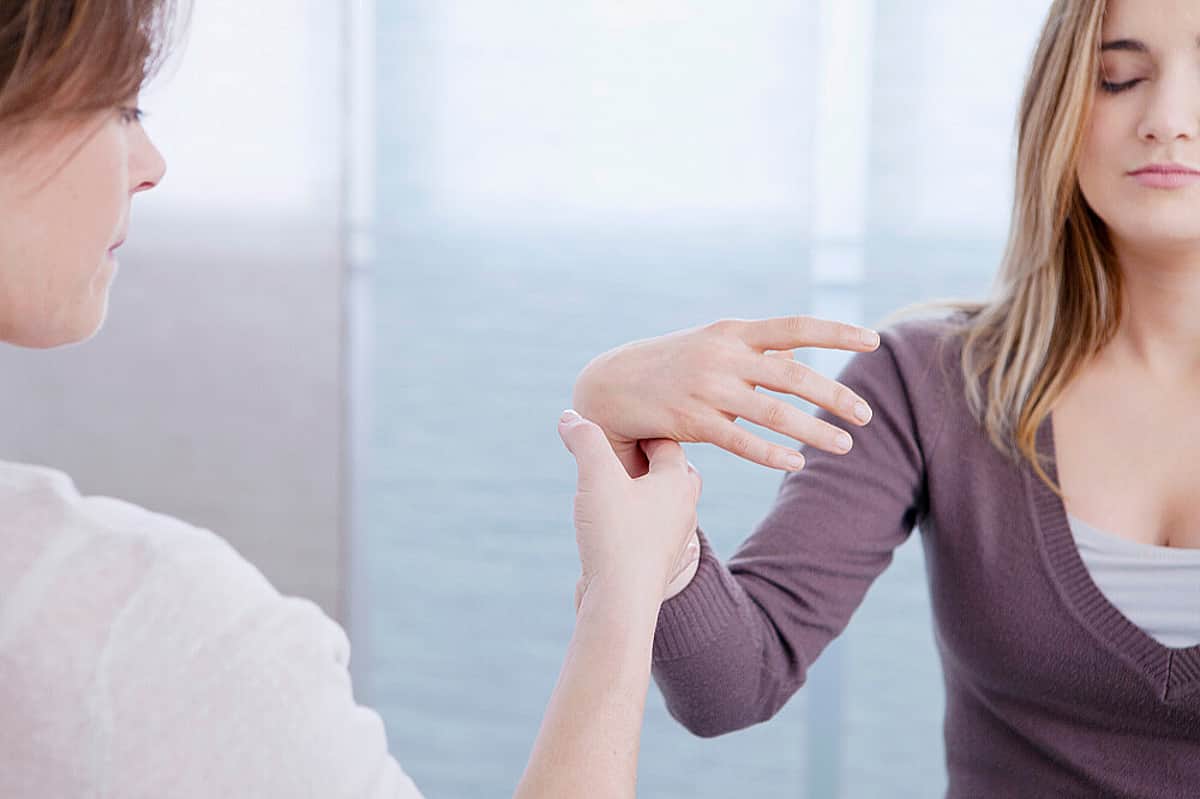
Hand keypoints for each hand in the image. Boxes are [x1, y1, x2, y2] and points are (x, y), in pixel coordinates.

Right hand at [557, 410, 701, 609]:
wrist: (621, 603)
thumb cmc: (615, 535)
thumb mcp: (596, 476)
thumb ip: (584, 440)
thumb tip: (570, 417)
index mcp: (677, 483)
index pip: (667, 443)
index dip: (642, 432)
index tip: (619, 429)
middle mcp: (683, 511)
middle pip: (674, 474)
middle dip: (650, 463)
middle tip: (622, 457)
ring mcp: (673, 541)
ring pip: (666, 507)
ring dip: (646, 496)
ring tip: (619, 492)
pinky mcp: (658, 567)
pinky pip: (657, 538)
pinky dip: (644, 528)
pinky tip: (631, 532)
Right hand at [572, 315, 879, 475]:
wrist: (610, 385)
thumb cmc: (672, 366)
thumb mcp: (713, 347)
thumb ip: (756, 353)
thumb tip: (801, 360)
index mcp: (732, 331)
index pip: (795, 327)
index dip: (837, 333)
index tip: (873, 340)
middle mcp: (722, 356)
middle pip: (794, 375)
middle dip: (835, 395)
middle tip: (865, 414)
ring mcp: (707, 389)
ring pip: (774, 412)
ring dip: (814, 430)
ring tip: (844, 446)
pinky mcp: (692, 421)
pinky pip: (741, 442)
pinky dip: (773, 453)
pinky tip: (797, 463)